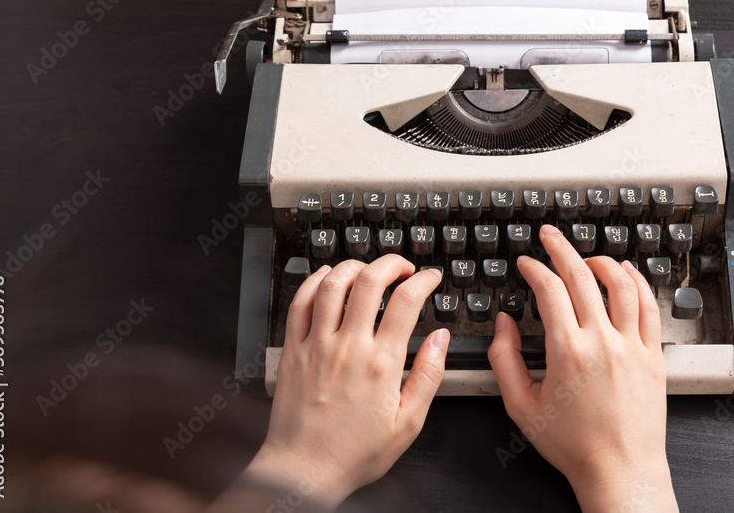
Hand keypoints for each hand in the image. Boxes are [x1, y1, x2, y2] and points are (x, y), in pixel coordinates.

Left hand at [245, 256, 448, 508]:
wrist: (303, 471)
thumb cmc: (354, 453)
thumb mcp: (408, 423)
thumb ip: (428, 375)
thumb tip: (440, 340)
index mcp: (381, 363)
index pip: (407, 301)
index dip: (424, 280)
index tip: (431, 278)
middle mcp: (348, 347)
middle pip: (370, 280)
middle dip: (392, 262)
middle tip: (403, 267)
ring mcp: (317, 345)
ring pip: (333, 284)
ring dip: (354, 266)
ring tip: (368, 269)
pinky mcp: (293, 351)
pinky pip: (300, 302)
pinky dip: (314, 281)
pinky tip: (326, 278)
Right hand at [488, 224, 677, 511]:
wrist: (620, 471)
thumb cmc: (574, 445)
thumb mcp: (522, 406)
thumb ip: (505, 360)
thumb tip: (503, 325)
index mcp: (568, 351)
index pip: (550, 290)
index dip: (534, 268)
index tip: (526, 263)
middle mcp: (602, 342)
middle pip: (583, 276)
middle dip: (562, 248)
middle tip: (550, 236)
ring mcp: (632, 346)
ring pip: (621, 284)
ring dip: (602, 261)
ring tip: (588, 255)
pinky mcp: (653, 356)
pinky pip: (650, 307)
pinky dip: (638, 283)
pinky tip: (627, 275)